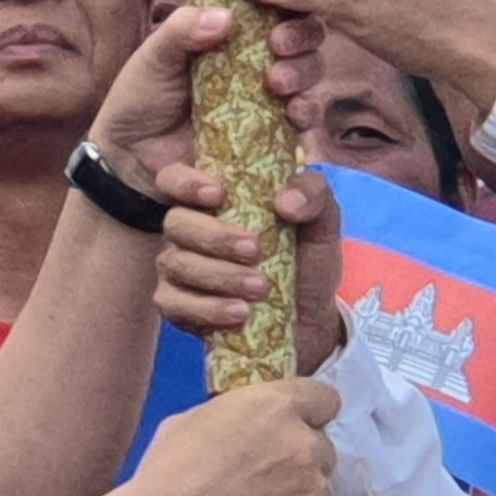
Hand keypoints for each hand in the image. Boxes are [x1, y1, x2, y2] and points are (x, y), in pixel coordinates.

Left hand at [88, 0, 322, 191]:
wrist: (126, 151)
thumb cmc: (143, 92)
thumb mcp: (157, 54)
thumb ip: (183, 28)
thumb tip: (226, 17)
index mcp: (240, 42)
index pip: (287, 20)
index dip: (296, 20)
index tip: (279, 31)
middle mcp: (261, 75)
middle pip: (309, 60)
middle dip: (304, 59)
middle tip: (278, 66)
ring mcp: (265, 116)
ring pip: (307, 106)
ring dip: (306, 102)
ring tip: (284, 99)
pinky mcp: (259, 153)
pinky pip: (284, 154)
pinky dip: (282, 147)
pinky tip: (271, 142)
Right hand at [125, 377, 338, 495]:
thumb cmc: (169, 474)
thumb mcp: (195, 419)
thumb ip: (240, 414)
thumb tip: (249, 423)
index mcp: (276, 407)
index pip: (325, 399)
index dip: (310, 414)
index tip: (295, 426)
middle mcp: (304, 445)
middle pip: (322, 447)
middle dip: (300, 459)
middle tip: (264, 476)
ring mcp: (313, 492)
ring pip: (319, 489)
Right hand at [157, 166, 346, 374]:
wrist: (310, 318)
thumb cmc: (305, 259)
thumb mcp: (321, 222)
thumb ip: (313, 196)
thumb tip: (286, 202)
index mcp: (214, 199)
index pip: (175, 177)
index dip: (185, 182)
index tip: (218, 193)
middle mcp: (189, 230)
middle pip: (176, 223)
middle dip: (216, 237)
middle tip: (255, 250)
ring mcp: (179, 268)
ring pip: (177, 264)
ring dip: (220, 276)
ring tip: (260, 288)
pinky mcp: (178, 307)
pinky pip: (174, 305)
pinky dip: (207, 309)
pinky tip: (239, 312)